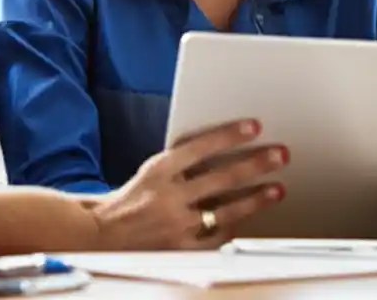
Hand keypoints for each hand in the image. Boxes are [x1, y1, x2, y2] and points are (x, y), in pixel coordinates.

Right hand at [92, 119, 288, 249]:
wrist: (96, 236)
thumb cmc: (126, 202)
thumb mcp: (148, 172)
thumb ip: (180, 165)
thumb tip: (220, 149)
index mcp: (158, 170)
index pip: (200, 147)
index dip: (230, 135)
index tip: (254, 127)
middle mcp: (168, 196)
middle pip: (222, 177)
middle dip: (256, 164)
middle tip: (280, 155)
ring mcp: (175, 225)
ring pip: (226, 210)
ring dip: (256, 198)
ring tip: (277, 189)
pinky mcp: (179, 249)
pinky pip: (215, 238)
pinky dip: (233, 227)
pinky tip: (248, 220)